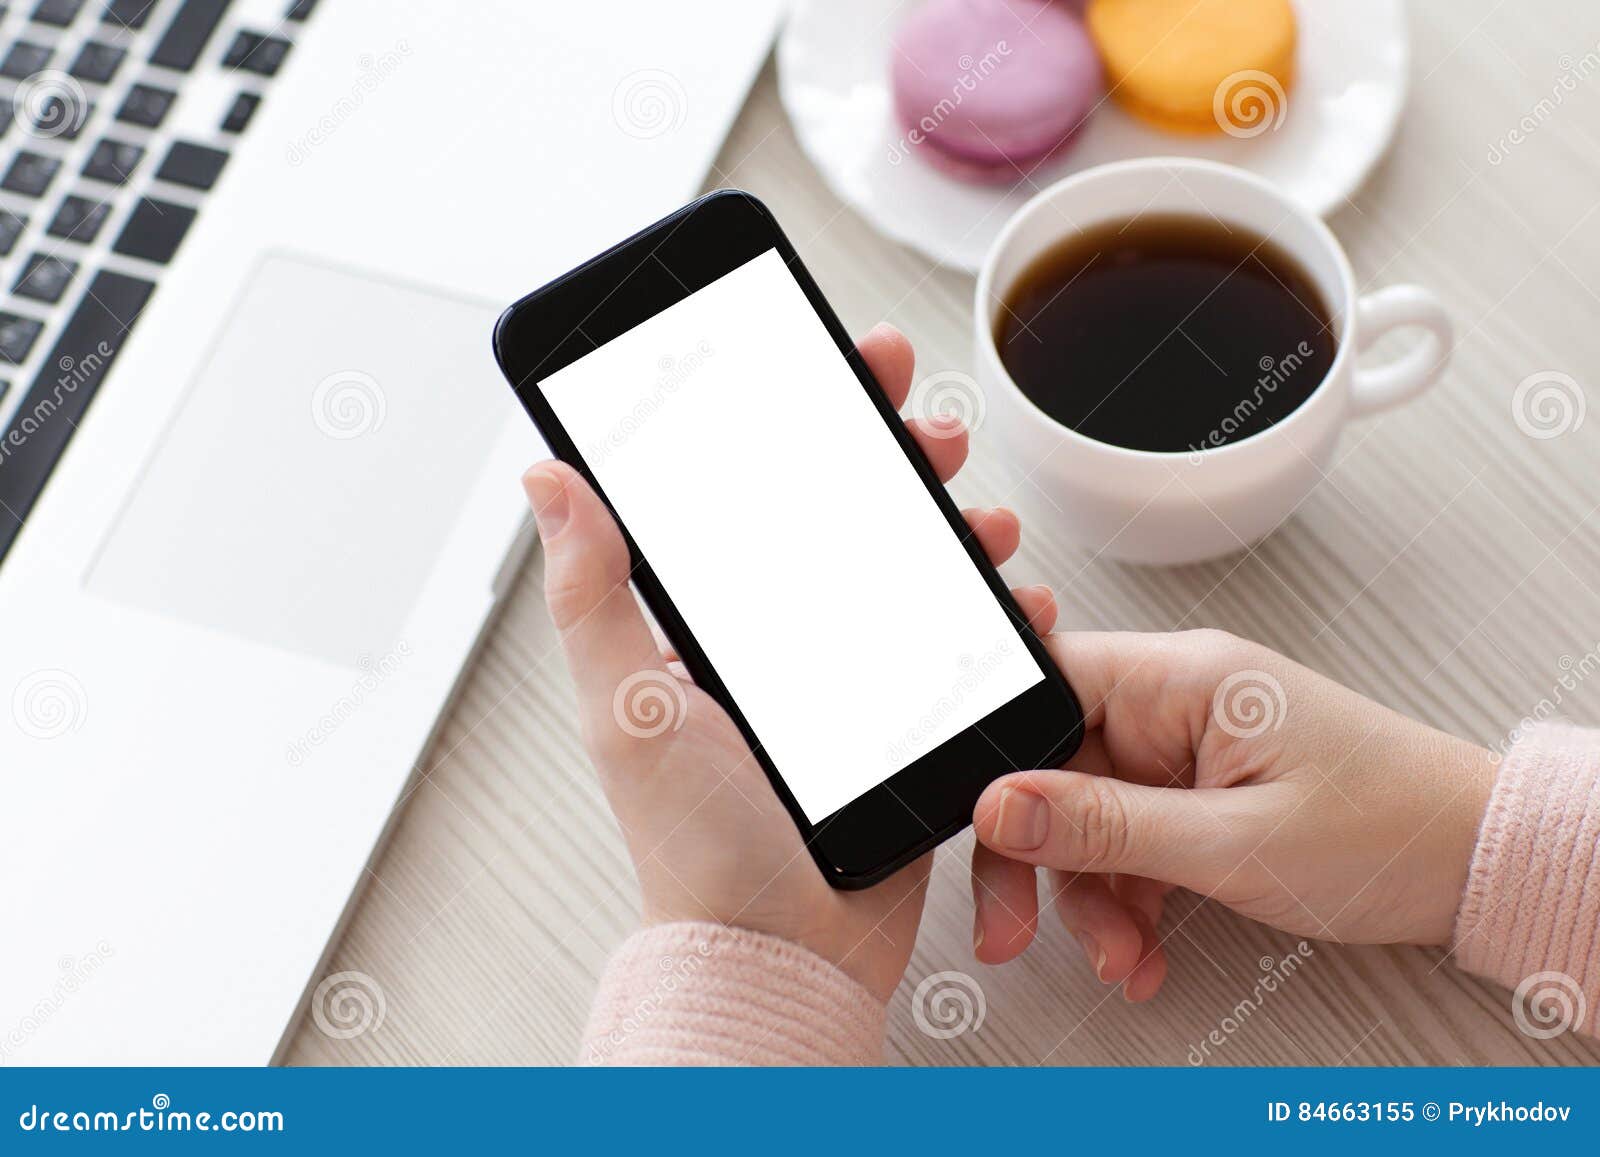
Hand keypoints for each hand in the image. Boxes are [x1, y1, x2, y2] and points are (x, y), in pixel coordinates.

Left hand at [521, 324, 1059, 1001]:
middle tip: (928, 425)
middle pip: (849, 513)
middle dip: (896, 451)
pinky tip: (1015, 595)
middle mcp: (788, 637)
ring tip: (981, 511)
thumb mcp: (626, 703)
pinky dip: (997, 612)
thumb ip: (593, 592)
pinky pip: (962, 645)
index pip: (762, 489)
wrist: (781, 949)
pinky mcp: (910, 718)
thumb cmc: (694, 841)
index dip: (806, 414)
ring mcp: (854, 676)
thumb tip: (548, 478)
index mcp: (718, 620)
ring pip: (915, 567)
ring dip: (955, 522)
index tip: (843, 361)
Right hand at [970, 629, 1497, 1000]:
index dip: (992, 752)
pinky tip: (1143, 951)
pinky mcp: (1195, 792)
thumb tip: (995, 805)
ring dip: (1087, 896)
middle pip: (1051, 764)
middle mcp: (1172, 700)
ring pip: (1083, 815)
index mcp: (1179, 677)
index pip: (1041, 683)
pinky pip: (1127, 841)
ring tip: (1120, 959)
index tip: (974, 827)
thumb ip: (1103, 826)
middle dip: (1030, 854)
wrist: (1476, 861)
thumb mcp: (1230, 843)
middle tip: (1009, 931)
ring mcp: (1183, 748)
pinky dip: (1126, 902)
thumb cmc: (1383, 830)